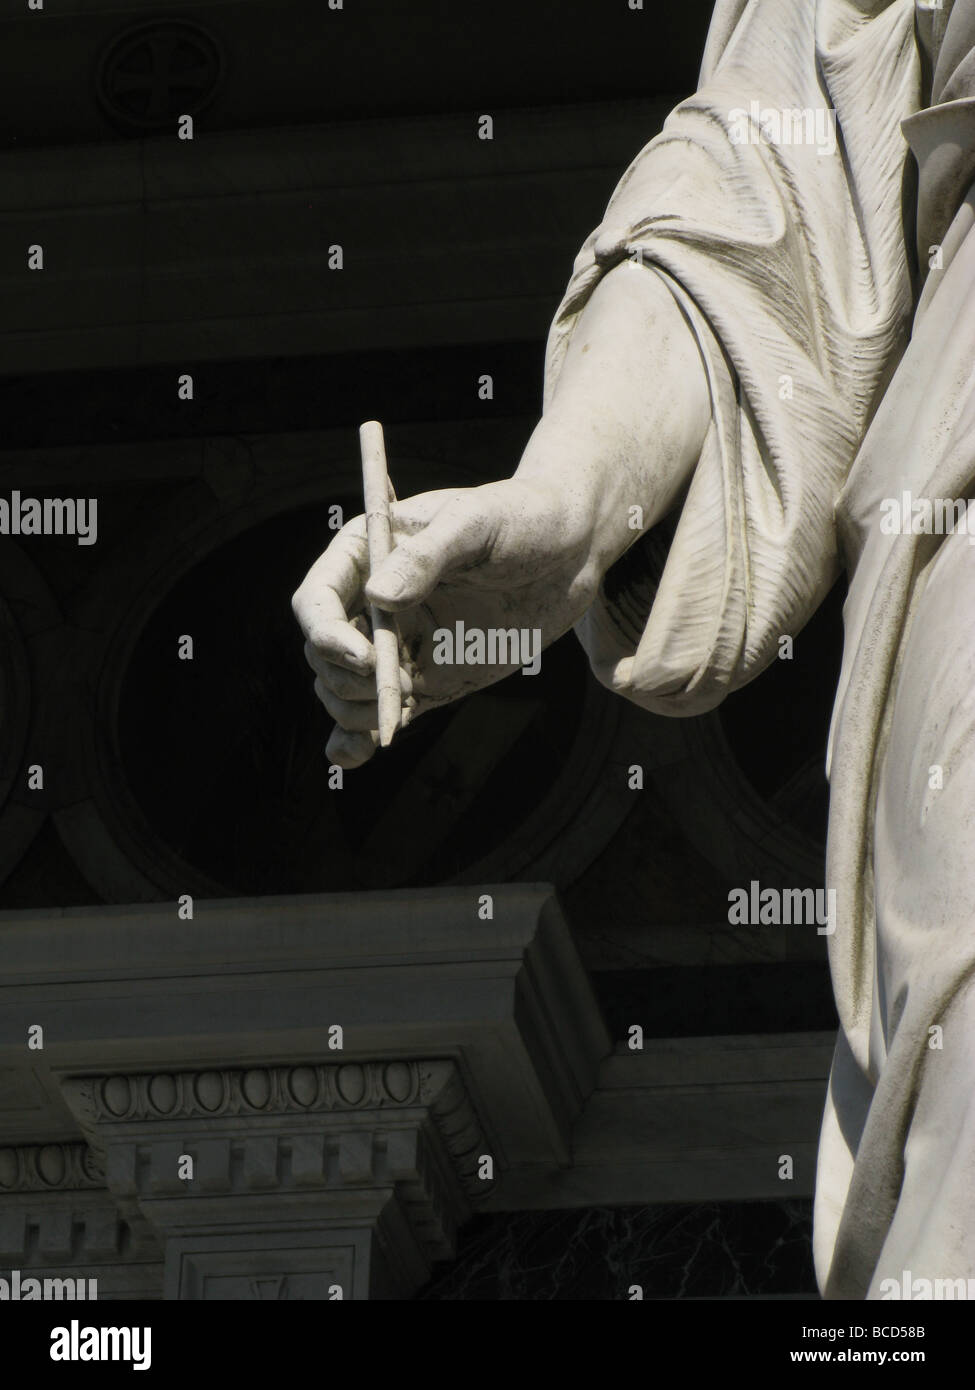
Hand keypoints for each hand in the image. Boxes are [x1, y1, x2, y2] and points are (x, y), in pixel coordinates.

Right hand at [292, 477, 599, 766]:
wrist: (571, 549)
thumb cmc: (520, 517)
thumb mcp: (475, 522)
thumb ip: (427, 557)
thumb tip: (379, 598)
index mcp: (368, 553)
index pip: (316, 601)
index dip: (328, 634)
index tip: (366, 658)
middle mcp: (372, 601)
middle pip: (323, 654)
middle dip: (349, 679)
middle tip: (406, 684)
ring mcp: (398, 643)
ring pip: (343, 690)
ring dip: (357, 711)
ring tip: (403, 705)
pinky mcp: (426, 678)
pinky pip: (378, 713)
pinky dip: (359, 738)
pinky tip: (360, 752)